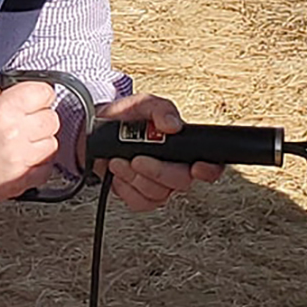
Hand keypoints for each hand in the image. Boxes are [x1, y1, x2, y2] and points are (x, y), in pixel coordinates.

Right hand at [0, 81, 59, 199]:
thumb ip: (11, 91)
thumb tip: (35, 91)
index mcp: (4, 108)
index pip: (44, 93)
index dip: (41, 94)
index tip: (36, 99)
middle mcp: (15, 133)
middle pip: (52, 119)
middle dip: (42, 118)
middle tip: (28, 121)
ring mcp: (19, 159)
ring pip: (52, 144)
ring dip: (41, 141)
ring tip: (25, 140)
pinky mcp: (20, 180)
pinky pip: (46, 169)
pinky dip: (39, 163)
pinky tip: (26, 157)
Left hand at [94, 94, 222, 211]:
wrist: (96, 131)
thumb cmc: (125, 117)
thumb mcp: (143, 104)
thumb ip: (160, 110)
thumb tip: (172, 125)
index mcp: (183, 147)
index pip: (210, 164)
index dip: (209, 170)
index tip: (196, 167)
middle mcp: (175, 169)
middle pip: (181, 182)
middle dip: (157, 171)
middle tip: (137, 158)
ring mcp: (159, 185)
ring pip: (158, 194)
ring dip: (134, 177)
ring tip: (118, 160)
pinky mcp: (140, 197)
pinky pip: (139, 202)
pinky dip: (125, 187)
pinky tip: (118, 172)